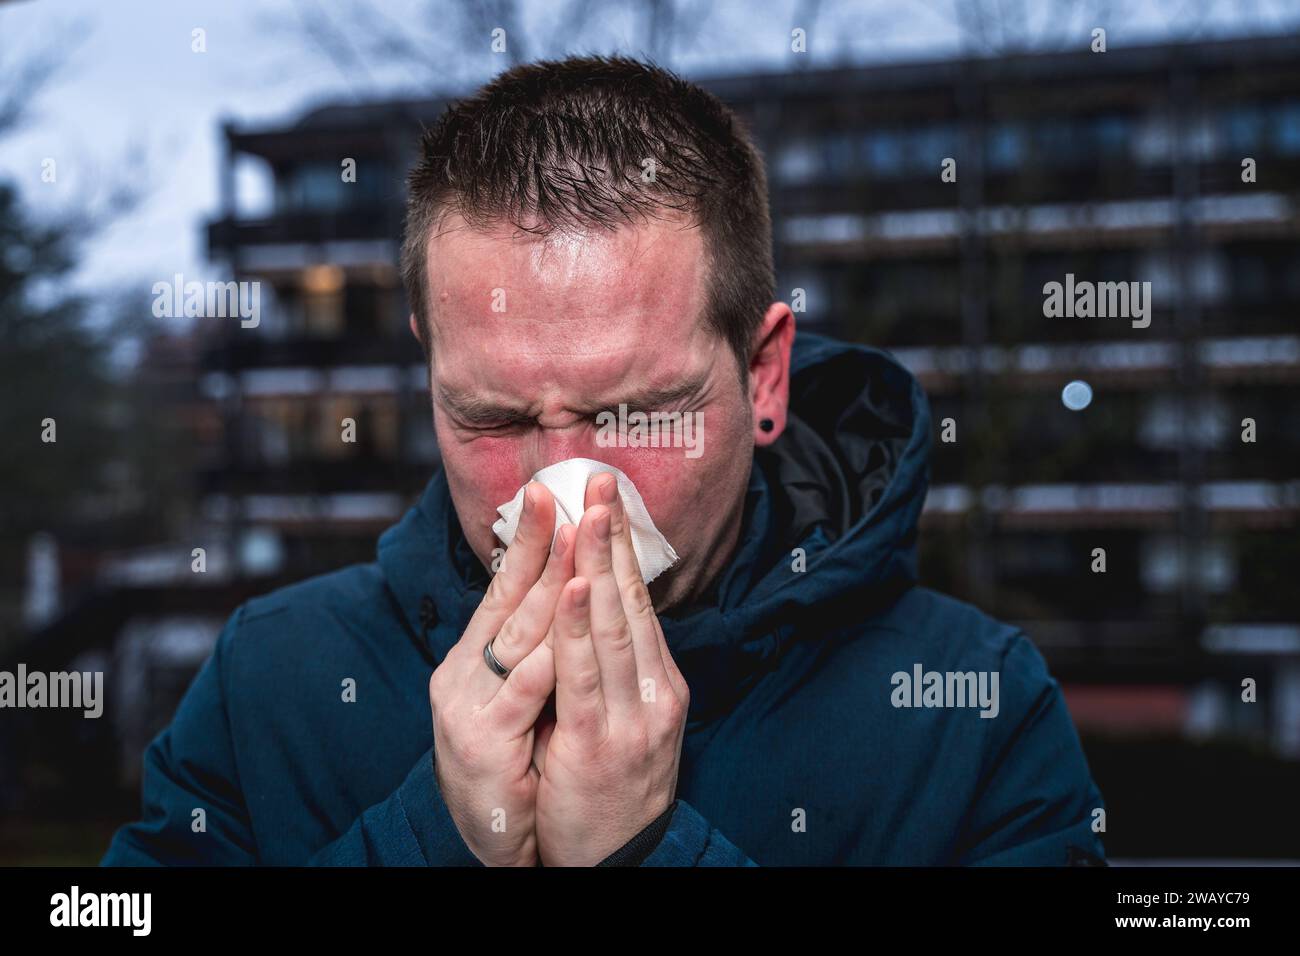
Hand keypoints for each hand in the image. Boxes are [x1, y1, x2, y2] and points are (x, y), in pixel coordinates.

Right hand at [427, 482, 573, 865]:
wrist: (487, 837)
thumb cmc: (512, 758)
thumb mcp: (521, 694)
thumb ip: (536, 645)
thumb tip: (570, 587)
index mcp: (478, 655)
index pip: (509, 584)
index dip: (531, 537)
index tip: (552, 491)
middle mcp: (466, 671)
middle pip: (511, 598)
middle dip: (544, 543)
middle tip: (571, 497)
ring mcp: (469, 705)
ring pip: (516, 637)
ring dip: (549, 586)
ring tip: (574, 540)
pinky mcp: (482, 744)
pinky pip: (518, 697)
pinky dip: (539, 664)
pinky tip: (561, 634)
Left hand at [533, 472, 690, 865]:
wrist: (621, 861)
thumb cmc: (615, 786)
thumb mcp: (632, 719)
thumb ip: (622, 668)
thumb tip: (602, 608)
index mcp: (661, 680)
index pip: (639, 600)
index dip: (622, 547)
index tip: (608, 497)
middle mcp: (656, 691)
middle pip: (631, 601)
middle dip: (613, 538)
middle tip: (601, 482)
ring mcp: (634, 716)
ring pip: (614, 627)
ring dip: (598, 565)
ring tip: (587, 515)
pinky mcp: (603, 742)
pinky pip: (587, 675)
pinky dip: (579, 627)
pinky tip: (571, 587)